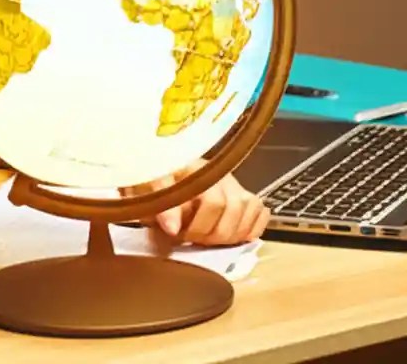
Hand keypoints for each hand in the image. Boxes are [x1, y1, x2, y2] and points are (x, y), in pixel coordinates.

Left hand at [122, 160, 269, 245]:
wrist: (158, 183)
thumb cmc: (151, 189)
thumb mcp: (146, 194)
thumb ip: (160, 207)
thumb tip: (172, 227)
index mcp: (193, 168)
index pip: (212, 199)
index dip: (196, 224)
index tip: (177, 234)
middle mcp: (218, 173)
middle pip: (232, 207)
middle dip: (210, 232)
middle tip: (190, 239)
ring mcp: (234, 184)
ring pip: (249, 209)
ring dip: (230, 233)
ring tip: (208, 239)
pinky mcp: (244, 195)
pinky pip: (260, 211)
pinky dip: (250, 228)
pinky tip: (232, 235)